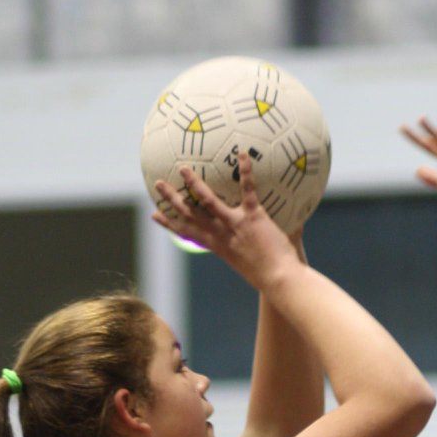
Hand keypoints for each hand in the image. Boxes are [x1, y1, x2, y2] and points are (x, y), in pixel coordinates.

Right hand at [153, 151, 298, 291]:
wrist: (280, 282)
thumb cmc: (272, 278)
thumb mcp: (251, 263)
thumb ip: (249, 246)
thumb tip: (255, 235)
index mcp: (219, 247)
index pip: (189, 234)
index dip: (171, 224)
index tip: (156, 215)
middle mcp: (222, 237)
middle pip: (190, 216)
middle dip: (172, 201)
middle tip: (157, 186)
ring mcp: (235, 226)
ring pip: (209, 202)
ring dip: (194, 184)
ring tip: (183, 168)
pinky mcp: (252, 219)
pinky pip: (247, 190)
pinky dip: (246, 171)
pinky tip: (243, 154)